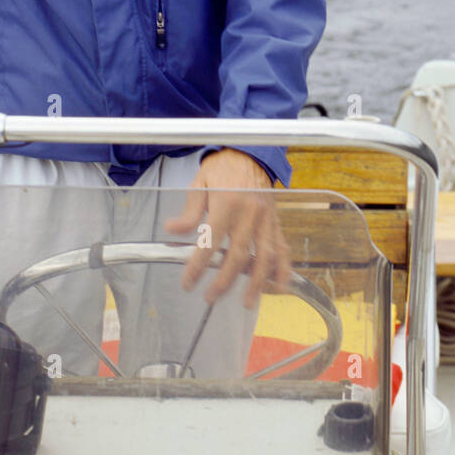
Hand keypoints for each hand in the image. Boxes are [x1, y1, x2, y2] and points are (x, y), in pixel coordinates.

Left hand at [164, 150, 290, 305]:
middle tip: (210, 298)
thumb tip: (172, 229)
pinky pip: (282, 248)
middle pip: (238, 255)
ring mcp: (266, 219)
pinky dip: (283, 268)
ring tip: (247, 301)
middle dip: (224, 280)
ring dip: (256, 282)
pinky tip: (280, 287)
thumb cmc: (222, 169)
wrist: (250, 152)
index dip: (197, 265)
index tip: (187, 283)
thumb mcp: (200, 183)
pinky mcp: (276, 222)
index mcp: (227, 203)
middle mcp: (249, 213)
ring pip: (264, 256)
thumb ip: (189, 210)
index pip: (210, 242)